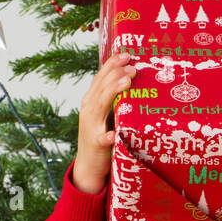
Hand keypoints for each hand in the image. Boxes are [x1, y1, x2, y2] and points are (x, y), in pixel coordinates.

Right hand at [72, 51, 137, 194]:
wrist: (88, 166)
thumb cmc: (101, 136)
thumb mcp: (105, 114)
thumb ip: (113, 99)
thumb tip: (132, 80)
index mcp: (91, 101)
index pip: (100, 77)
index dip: (112, 64)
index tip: (127, 54)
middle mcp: (89, 110)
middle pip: (101, 87)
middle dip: (116, 74)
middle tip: (133, 67)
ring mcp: (91, 126)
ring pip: (100, 105)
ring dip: (113, 92)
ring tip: (126, 83)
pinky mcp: (95, 144)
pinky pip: (101, 139)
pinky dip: (106, 136)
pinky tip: (112, 135)